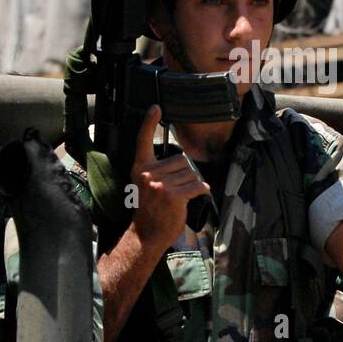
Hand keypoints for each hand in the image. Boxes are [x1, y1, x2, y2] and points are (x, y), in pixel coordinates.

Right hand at [129, 105, 210, 249]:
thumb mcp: (145, 185)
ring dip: (192, 183)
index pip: (143, 140)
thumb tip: (182, 160)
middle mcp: (148, 173)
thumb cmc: (149, 209)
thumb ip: (156, 170)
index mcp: (140, 168)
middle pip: (181, 159)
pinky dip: (202, 190)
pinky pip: (197, 185)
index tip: (156, 107)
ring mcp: (160, 184)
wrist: (146, 234)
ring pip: (191, 172)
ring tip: (181, 196)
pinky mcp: (173, 195)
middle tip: (175, 190)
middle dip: (185, 173)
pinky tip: (199, 195)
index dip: (149, 122)